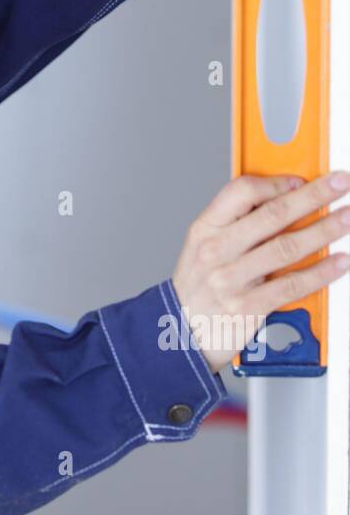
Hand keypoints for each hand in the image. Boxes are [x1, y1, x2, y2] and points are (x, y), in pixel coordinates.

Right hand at [171, 172, 349, 373]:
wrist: (181, 334)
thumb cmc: (198, 287)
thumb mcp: (203, 245)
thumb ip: (236, 223)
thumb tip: (281, 198)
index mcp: (205, 228)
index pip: (241, 191)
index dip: (276, 182)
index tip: (301, 180)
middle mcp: (216, 251)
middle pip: (272, 214)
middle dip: (313, 196)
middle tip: (339, 184)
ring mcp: (231, 280)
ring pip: (287, 247)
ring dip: (324, 230)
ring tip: (346, 218)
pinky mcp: (248, 308)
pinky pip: (292, 285)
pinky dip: (320, 272)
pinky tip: (339, 262)